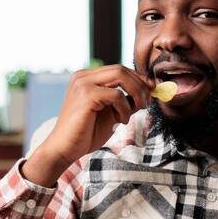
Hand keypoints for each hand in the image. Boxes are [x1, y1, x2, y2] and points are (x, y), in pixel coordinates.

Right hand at [23, 65, 153, 186]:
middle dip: (140, 84)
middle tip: (148, 102)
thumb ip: (127, 101)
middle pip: (121, 69)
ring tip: (137, 110)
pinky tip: (121, 121)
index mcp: (87, 78)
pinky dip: (124, 108)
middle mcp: (83, 76)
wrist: (66, 149)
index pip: (119, 69)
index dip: (138, 79)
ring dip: (136, 93)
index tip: (151, 91)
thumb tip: (148, 93)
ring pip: (120, 75)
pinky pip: (116, 94)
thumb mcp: (113, 114)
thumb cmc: (87, 133)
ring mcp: (83, 84)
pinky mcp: (86, 95)